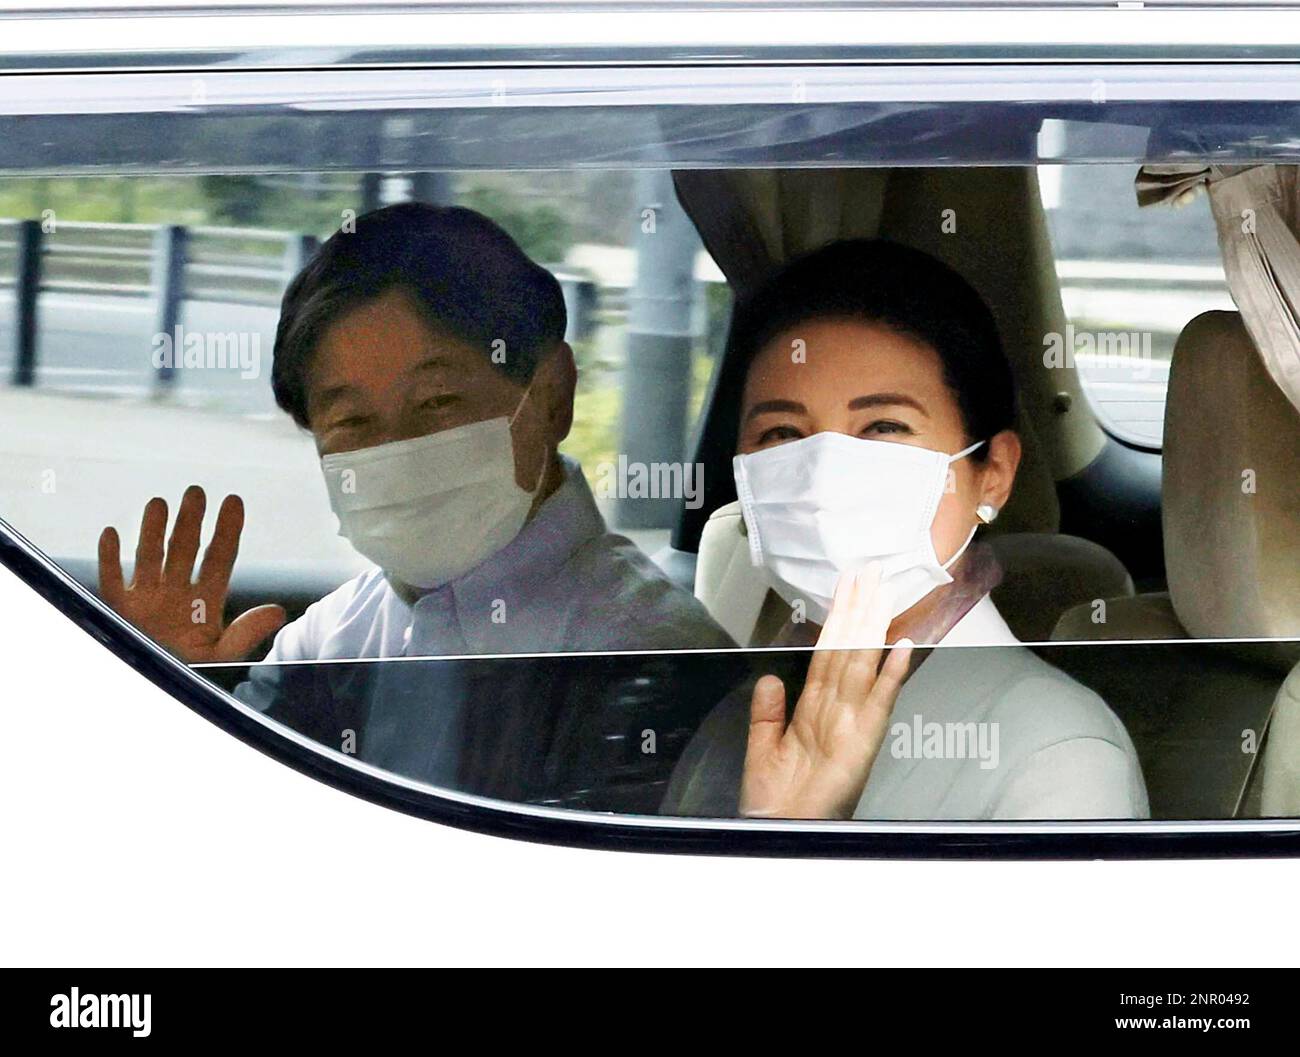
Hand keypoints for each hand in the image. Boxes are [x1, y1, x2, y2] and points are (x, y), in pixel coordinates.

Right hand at [97, 485, 285, 663]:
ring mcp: (147, 598)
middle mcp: (177, 593)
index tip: (234, 501)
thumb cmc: (192, 674)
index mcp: (205, 601)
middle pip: (184, 549)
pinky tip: (111, 534)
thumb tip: (278, 612)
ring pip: (150, 556)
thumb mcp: (223, 656)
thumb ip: (246, 633)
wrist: (156, 695)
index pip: (220, 558)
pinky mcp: (119, 609)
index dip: (227, 530)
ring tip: (159, 503)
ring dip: (152, 530)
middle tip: (196, 491)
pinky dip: (109, 558)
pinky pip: (112, 579)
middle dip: (190, 521)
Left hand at [739, 563, 913, 819]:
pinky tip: (903, 648)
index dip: (835, 618)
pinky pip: (878, 702)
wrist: (779, 832)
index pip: (826, 653)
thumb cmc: (776, 802)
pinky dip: (891, 675)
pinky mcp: (861, 743)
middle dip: (858, 610)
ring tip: (883, 593)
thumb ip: (767, 711)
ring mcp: (851, 724)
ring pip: (862, 665)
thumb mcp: (762, 747)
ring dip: (873, 627)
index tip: (845, 586)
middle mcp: (835, 711)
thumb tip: (770, 677)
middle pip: (848, 649)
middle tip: (869, 572)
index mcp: (813, 711)